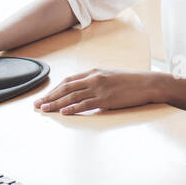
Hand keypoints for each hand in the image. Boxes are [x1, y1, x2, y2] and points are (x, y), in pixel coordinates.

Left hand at [34, 68, 158, 114]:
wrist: (148, 84)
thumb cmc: (131, 82)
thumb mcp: (110, 76)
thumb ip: (96, 82)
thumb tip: (85, 92)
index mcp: (94, 72)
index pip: (68, 80)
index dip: (55, 89)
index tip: (45, 96)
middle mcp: (94, 78)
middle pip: (66, 88)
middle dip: (50, 96)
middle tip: (37, 104)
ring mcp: (99, 88)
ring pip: (72, 96)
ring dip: (56, 103)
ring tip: (44, 109)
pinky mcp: (105, 99)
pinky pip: (85, 104)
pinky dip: (72, 108)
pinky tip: (63, 112)